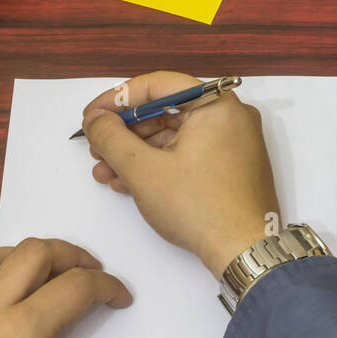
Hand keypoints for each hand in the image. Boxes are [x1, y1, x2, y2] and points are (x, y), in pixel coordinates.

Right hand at [80, 71, 279, 277]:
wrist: (244, 252)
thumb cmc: (199, 207)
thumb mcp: (144, 170)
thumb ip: (112, 137)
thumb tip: (95, 119)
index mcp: (216, 105)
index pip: (158, 85)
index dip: (118, 98)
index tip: (92, 116)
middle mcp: (230, 117)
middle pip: (166, 112)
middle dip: (125, 133)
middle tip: (96, 148)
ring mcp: (234, 143)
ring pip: (174, 137)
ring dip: (136, 154)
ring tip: (104, 172)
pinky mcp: (232, 167)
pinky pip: (189, 154)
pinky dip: (159, 165)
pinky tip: (128, 183)